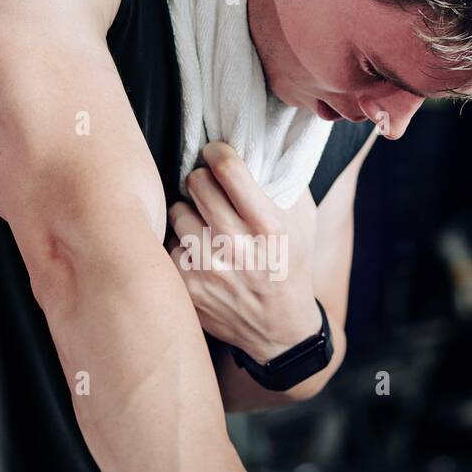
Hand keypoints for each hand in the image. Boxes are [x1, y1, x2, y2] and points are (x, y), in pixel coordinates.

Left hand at [167, 141, 320, 361]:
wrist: (280, 328)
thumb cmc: (291, 265)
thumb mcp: (303, 222)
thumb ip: (283, 182)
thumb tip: (256, 143)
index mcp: (269, 227)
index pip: (229, 169)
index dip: (218, 152)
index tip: (216, 153)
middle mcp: (238, 247)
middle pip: (197, 184)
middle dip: (202, 179)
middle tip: (208, 187)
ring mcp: (209, 269)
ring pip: (178, 211)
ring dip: (189, 211)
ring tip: (204, 223)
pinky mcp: (187, 286)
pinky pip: (168, 243)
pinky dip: (180, 243)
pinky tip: (197, 250)